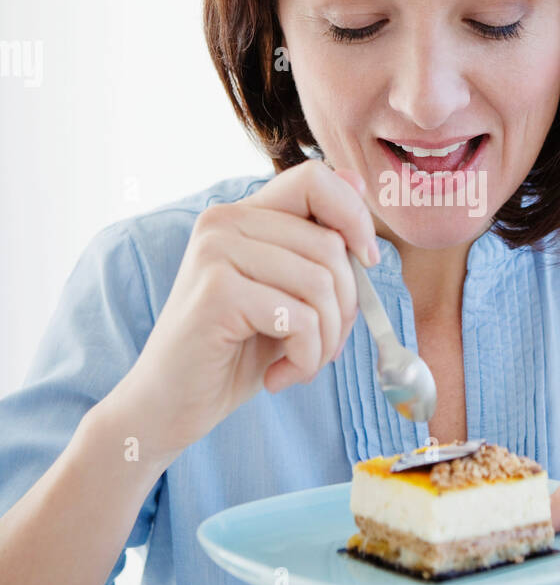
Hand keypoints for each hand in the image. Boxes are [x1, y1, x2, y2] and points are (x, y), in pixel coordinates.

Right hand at [113, 160, 378, 464]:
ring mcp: (216, 252)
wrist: (168, 405)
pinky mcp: (217, 291)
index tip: (366, 263)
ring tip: (300, 364)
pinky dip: (305, 358)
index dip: (354, 217)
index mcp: (242, 214)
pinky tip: (279, 377)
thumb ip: (316, 243)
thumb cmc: (232, 351)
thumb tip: (359, 181)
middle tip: (323, 347)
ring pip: (321, 283)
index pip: (315, 178)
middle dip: (346, 307)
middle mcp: (223, 221)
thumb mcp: (286, 293)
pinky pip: (300, 319)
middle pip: (330, 244)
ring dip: (326, 340)